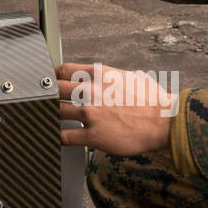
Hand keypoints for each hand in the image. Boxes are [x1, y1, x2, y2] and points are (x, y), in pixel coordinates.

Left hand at [56, 62, 176, 154]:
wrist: (163, 122)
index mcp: (101, 75)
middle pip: (55, 89)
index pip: (65, 69)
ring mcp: (90, 113)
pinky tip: (55, 138)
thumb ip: (123, 76)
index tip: (51, 80)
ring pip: (57, 111)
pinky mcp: (93, 135)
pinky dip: (58, 137)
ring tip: (46, 119)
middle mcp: (92, 91)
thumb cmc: (154, 101)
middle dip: (48, 95)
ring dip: (51, 115)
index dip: (54, 75)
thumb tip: (127, 75)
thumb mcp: (137, 78)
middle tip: (44, 100)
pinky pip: (66, 136)